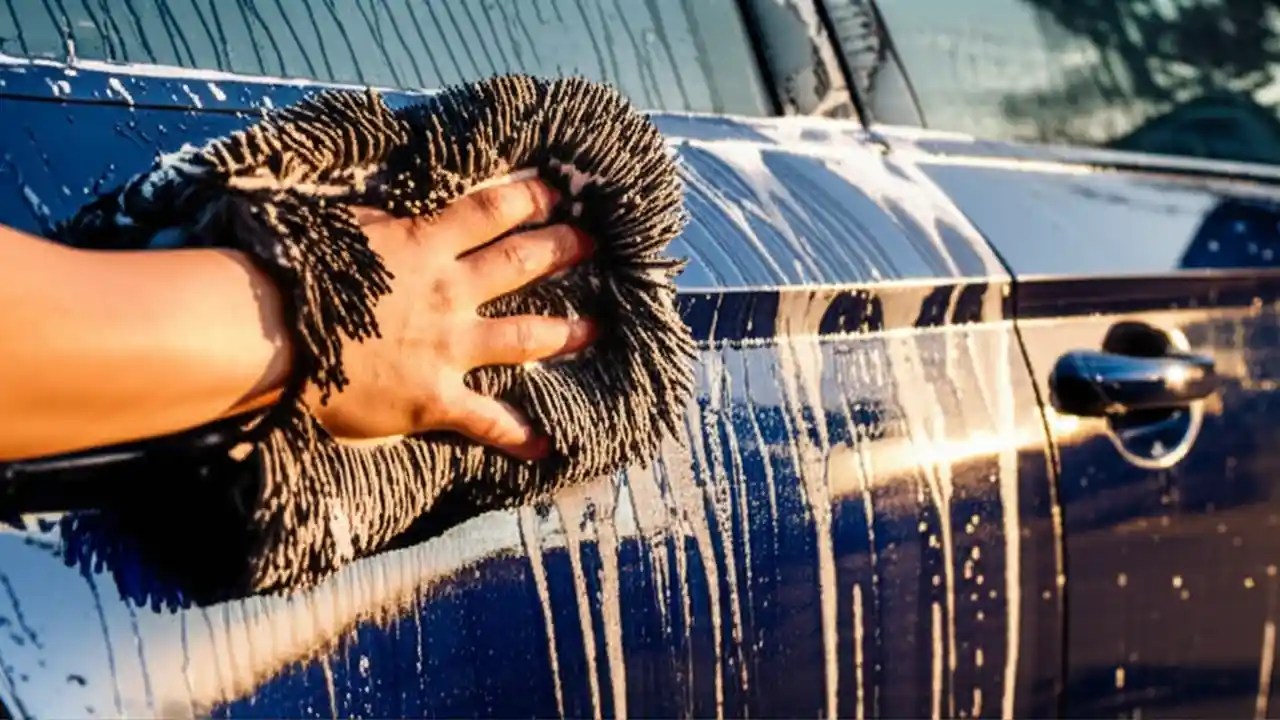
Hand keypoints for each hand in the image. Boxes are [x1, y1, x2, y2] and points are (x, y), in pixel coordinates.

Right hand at [304, 178, 594, 459]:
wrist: (273, 332)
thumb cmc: (297, 273)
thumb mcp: (345, 229)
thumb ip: (385, 225)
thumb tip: (401, 216)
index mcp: (425, 245)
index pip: (492, 211)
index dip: (530, 198)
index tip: (556, 194)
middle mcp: (449, 293)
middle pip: (520, 263)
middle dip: (562, 251)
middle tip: (593, 246)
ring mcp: (448, 347)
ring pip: (523, 337)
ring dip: (564, 333)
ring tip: (595, 330)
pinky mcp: (435, 398)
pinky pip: (486, 419)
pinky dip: (518, 434)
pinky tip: (547, 445)